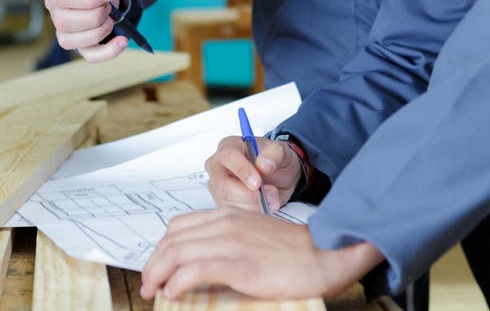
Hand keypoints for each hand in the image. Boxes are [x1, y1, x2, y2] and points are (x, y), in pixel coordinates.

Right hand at [44, 0, 128, 61]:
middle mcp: (55, 4)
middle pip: (64, 22)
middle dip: (94, 16)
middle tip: (109, 5)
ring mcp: (64, 24)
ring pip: (69, 41)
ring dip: (98, 32)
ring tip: (111, 19)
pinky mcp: (80, 38)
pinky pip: (88, 54)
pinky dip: (107, 52)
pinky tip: (122, 41)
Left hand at [140, 206, 383, 300]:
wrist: (323, 253)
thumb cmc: (293, 251)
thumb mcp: (255, 235)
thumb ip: (230, 240)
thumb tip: (202, 262)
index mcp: (229, 214)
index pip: (180, 225)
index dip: (162, 248)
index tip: (156, 268)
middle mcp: (226, 222)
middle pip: (173, 238)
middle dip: (154, 262)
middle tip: (148, 285)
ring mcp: (232, 241)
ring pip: (178, 252)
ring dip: (158, 273)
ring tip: (154, 292)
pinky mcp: (240, 263)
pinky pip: (195, 269)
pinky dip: (178, 282)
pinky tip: (173, 294)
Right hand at [205, 135, 301, 211]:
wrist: (279, 176)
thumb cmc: (274, 159)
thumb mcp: (282, 151)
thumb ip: (275, 154)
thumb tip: (263, 164)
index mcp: (229, 145)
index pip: (228, 156)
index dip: (242, 170)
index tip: (258, 183)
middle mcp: (218, 166)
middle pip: (223, 184)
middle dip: (248, 194)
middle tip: (271, 194)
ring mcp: (218, 186)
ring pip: (228, 202)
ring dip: (253, 205)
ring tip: (274, 199)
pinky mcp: (223, 203)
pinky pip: (234, 212)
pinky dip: (252, 212)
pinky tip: (266, 205)